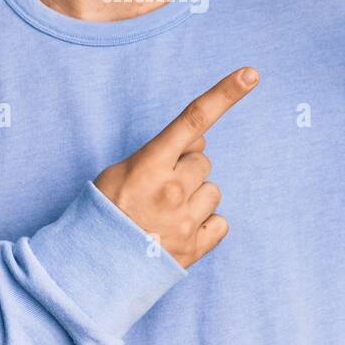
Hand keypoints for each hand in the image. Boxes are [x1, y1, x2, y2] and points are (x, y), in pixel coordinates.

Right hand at [94, 67, 258, 268]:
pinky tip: (180, 232)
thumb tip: (199, 140)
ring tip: (166, 214)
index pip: (193, 119)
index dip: (225, 94)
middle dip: (185, 170)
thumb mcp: (119, 171)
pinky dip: (205, 225)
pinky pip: (220, 223)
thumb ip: (160, 152)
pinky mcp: (196, 248)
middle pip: (202, 160)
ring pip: (213, 191)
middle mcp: (173, 189)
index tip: (251, 74)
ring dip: (195, 198)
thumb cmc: (104, 214)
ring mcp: (186, 220)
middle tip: (157, 191)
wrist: (93, 270)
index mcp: (150, 164)